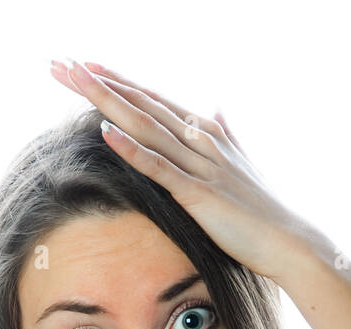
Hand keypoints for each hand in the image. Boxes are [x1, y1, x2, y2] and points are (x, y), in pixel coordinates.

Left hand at [49, 58, 320, 283]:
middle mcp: (200, 139)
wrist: (289, 242)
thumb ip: (226, 135)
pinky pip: (159, 167)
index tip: (86, 66)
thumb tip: (217, 109)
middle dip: (99, 83)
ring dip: (108, 102)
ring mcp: (199, 164)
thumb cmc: (263, 212)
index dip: (119, 82)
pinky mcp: (199, 193)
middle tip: (61, 64)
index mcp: (206, 132)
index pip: (153, 100)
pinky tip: (106, 131)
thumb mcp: (242, 164)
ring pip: (145, 126)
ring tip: (75, 81)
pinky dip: (132, 148)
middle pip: (141, 104)